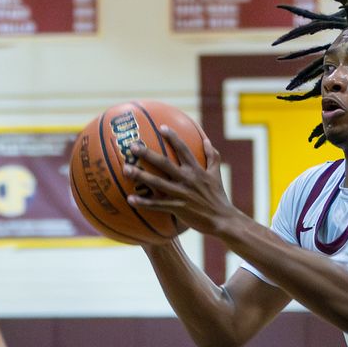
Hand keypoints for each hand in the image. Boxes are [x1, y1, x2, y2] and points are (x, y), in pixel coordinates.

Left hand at [121, 126, 236, 235]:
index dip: (173, 137)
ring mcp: (181, 193)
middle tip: (132, 146)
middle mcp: (187, 178)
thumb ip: (212, 156)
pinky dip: (143, 202)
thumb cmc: (218, 196)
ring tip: (125, 170)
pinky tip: (129, 199)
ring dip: (140, 176)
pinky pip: (157, 205)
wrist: (222, 219)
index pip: (183, 149)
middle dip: (147, 154)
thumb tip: (206, 139)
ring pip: (157, 182)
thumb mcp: (217, 174)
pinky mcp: (177, 208)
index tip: (161, 127)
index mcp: (196, 169)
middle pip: (164, 163)